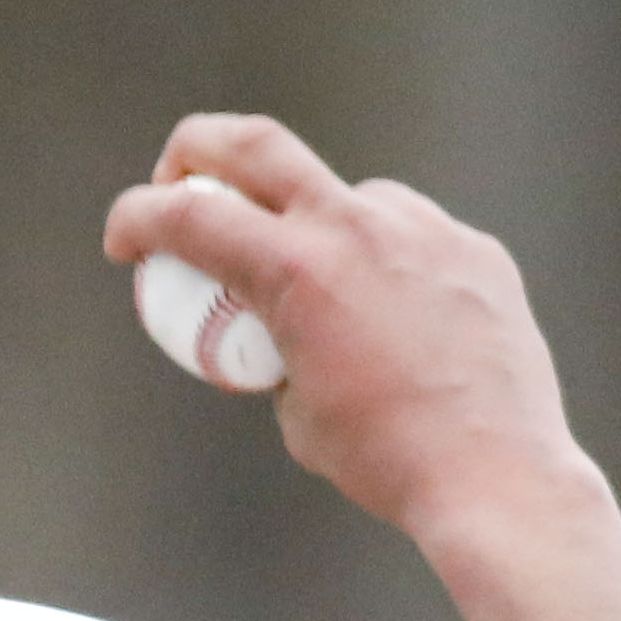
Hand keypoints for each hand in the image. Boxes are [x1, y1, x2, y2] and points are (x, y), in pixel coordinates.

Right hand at [101, 113, 620, 620]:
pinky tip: (397, 320)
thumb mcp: (297, 407)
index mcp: (297, 270)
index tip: (125, 242)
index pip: (187, 215)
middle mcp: (358, 229)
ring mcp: (425, 230)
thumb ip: (279, 345)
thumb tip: (287, 329)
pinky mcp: (474, 249)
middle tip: (180, 181)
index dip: (137, 219)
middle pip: (257, 144)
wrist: (496, 476)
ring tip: (323, 293)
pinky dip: (385, 263)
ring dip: (314, 225)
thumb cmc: (386, 458)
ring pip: (348, 196)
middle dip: (198, 151)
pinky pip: (412, 234)